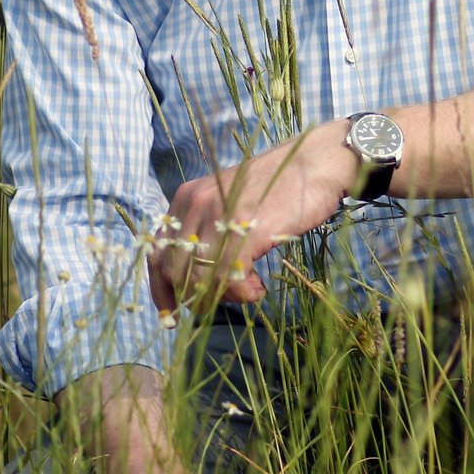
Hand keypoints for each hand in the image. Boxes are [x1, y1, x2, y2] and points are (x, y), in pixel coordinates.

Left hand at [149, 124, 353, 313]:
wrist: (317, 161)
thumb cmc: (279, 185)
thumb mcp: (229, 201)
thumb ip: (207, 228)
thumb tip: (194, 275)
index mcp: (186, 198)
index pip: (156, 253)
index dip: (162, 289)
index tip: (173, 312)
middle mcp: (196, 205)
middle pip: (175, 272)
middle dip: (197, 297)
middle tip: (227, 297)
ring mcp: (220, 217)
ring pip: (199, 279)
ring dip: (222, 297)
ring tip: (248, 289)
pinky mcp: (248, 230)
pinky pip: (229, 278)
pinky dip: (242, 293)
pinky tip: (257, 288)